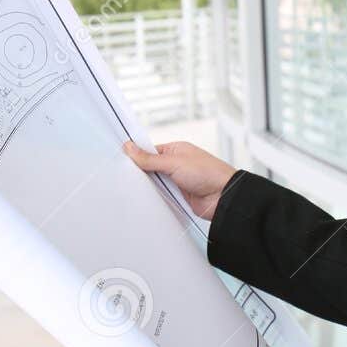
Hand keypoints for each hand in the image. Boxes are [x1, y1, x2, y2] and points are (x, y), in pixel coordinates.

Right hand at [122, 140, 236, 220]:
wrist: (223, 197)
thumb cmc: (208, 173)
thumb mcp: (174, 162)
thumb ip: (150, 158)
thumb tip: (130, 147)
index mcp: (176, 150)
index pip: (149, 151)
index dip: (136, 155)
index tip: (122, 160)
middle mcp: (176, 165)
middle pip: (150, 168)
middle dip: (142, 173)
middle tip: (127, 177)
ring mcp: (176, 181)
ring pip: (154, 184)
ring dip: (150, 187)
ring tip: (137, 189)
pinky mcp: (178, 196)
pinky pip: (161, 197)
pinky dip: (156, 198)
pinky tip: (148, 199)